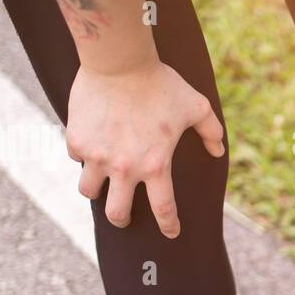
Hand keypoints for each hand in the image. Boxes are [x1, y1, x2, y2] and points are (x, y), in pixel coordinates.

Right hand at [65, 60, 224, 237]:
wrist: (118, 61)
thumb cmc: (160, 83)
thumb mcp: (195, 106)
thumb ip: (211, 130)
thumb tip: (218, 150)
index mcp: (155, 165)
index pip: (163, 208)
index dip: (168, 224)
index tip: (171, 233)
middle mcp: (124, 167)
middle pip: (116, 213)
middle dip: (121, 220)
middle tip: (124, 218)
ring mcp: (97, 156)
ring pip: (88, 191)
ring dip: (96, 191)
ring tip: (102, 184)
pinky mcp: (77, 140)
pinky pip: (76, 158)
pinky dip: (83, 156)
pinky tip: (90, 148)